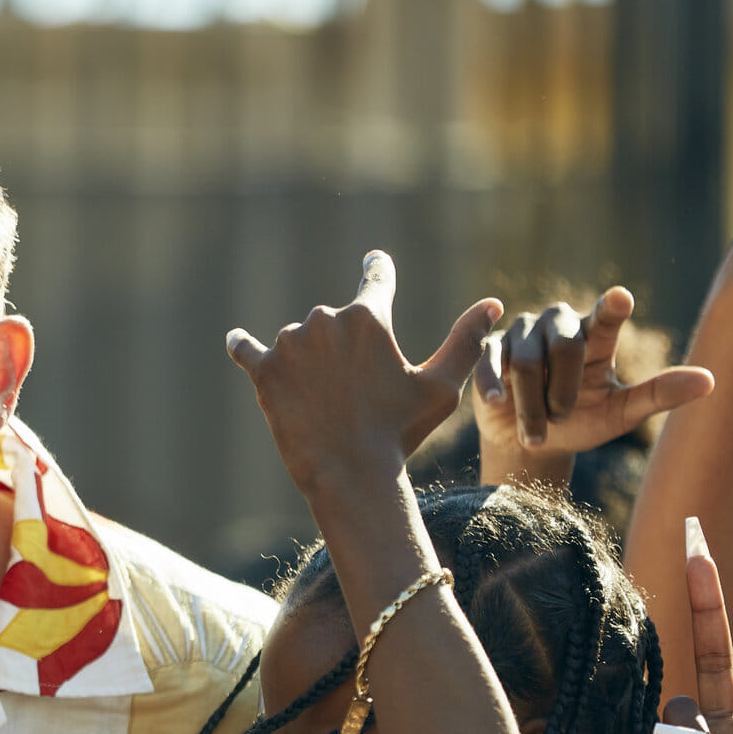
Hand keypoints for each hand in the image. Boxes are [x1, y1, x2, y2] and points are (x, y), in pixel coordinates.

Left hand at [227, 251, 500, 496]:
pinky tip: (237, 342)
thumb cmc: (400, 431)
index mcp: (369, 316)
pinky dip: (243, 347)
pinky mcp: (263, 370)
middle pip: (336, 322)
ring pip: (301, 343)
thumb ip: (466, 340)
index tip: (374, 262)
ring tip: (326, 401)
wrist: (350, 471)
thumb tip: (495, 304)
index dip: (377, 269)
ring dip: (310, 362)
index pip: (376, 278)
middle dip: (344, 349)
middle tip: (357, 392)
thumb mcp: (442, 386)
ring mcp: (290, 343)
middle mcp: (325, 319)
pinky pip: (246, 350)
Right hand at [473, 287, 712, 451]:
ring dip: (531, 405)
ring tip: (536, 431)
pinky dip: (495, 387)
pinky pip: (491, 364)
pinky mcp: (489, 349)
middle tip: (561, 419)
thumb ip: (658, 394)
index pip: (605, 317)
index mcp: (594, 335)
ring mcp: (521, 333)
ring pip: (525, 363)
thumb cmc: (579, 423)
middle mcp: (558, 325)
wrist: (528, 442)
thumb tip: (710, 381)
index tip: (620, 299)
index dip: (611, 308)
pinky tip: (498, 403)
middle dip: (562, 392)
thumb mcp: (620, 414)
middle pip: (564, 348)